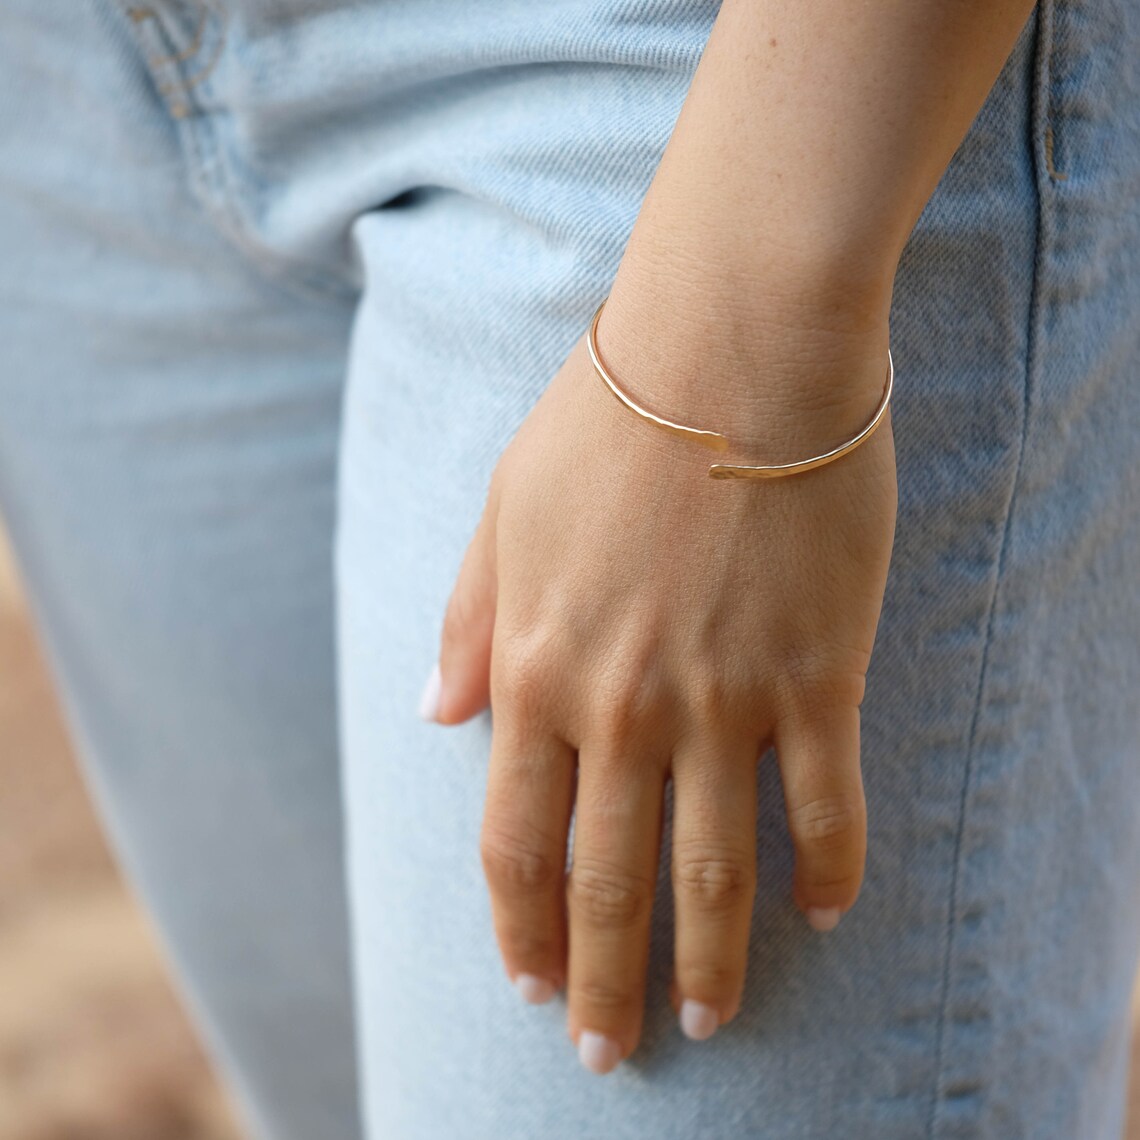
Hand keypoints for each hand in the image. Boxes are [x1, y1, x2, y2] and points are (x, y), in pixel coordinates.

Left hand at [421, 294, 897, 1073]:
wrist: (729, 344)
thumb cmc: (606, 416)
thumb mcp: (502, 511)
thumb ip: (467, 621)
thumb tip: (435, 716)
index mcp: (538, 667)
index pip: (515, 838)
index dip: (518, 922)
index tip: (525, 983)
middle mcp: (623, 703)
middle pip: (606, 880)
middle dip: (600, 979)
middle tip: (606, 1051)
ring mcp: (725, 696)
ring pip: (714, 868)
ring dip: (712, 960)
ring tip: (711, 1020)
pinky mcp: (817, 672)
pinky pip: (828, 803)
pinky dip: (830, 871)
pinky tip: (826, 915)